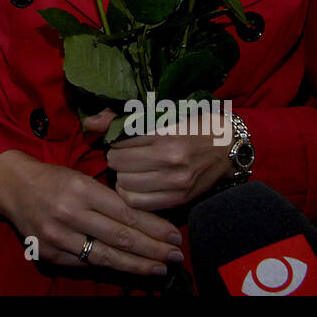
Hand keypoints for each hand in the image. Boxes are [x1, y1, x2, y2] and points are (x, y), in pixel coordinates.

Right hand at [0, 150, 182, 274]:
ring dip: (137, 265)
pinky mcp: (50, 253)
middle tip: (176, 257)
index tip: (174, 236)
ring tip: (159, 269)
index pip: (126, 214)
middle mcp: (70, 213)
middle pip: (121, 238)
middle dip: (153, 250)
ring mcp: (58, 236)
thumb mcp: (82, 177)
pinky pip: (85, 264)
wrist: (13, 187)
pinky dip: (109, 267)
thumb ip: (109, 199)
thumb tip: (145, 221)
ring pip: (106, 257)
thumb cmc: (53, 179)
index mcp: (81, 188)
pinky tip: (127, 269)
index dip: (154, 228)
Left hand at [83, 109, 234, 210]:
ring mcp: (176, 182)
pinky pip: (139, 203)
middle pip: (118, 163)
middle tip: (123, 156)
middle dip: (116, 159)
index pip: (120, 140)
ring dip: (122, 178)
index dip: (114, 141)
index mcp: (164, 133)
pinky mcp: (179, 198)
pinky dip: (131, 194)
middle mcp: (170, 159)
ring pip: (125, 185)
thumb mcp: (161, 113)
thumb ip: (122, 118)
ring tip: (129, 170)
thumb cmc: (192, 125)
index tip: (121, 140)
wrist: (227, 146)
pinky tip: (135, 185)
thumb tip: (89, 123)